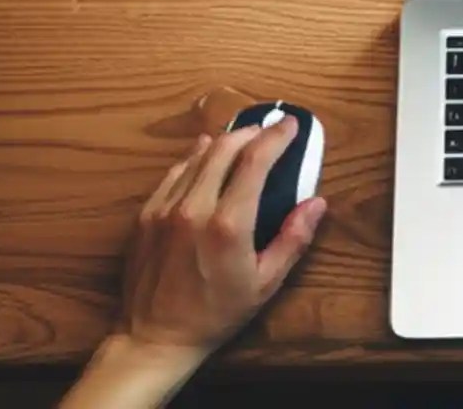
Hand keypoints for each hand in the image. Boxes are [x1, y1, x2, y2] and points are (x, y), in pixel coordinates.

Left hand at [62, 119, 326, 407]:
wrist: (155, 338)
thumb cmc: (217, 314)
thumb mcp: (266, 283)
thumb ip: (293, 239)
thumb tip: (316, 203)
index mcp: (228, 225)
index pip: (255, 162)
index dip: (276, 137)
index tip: (291, 125)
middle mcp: (194, 208)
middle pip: (225, 149)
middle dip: (251, 132)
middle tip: (270, 130)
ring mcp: (165, 209)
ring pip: (197, 157)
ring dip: (225, 141)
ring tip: (244, 138)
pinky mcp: (145, 215)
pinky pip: (174, 173)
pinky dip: (195, 158)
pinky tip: (206, 155)